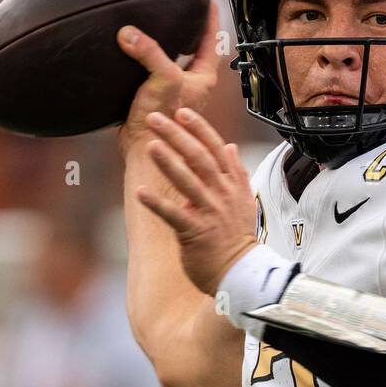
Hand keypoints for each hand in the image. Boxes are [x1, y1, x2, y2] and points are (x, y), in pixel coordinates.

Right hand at [117, 8, 221, 159]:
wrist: (146, 152)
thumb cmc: (166, 122)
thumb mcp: (164, 79)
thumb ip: (150, 52)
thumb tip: (129, 33)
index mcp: (203, 78)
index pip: (210, 40)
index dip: (209, 17)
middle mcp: (190, 85)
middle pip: (190, 49)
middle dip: (186, 31)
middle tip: (180, 10)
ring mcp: (172, 93)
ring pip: (168, 62)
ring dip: (161, 47)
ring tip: (154, 26)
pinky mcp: (153, 101)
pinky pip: (148, 74)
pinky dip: (140, 62)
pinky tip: (131, 55)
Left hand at [134, 107, 257, 296]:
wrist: (242, 274)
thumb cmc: (238, 239)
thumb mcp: (245, 201)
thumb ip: (237, 172)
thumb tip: (230, 147)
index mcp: (232, 186)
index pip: (215, 149)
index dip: (198, 129)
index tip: (182, 112)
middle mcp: (222, 195)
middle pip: (199, 158)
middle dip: (176, 136)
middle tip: (155, 119)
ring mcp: (209, 214)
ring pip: (188, 182)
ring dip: (168, 162)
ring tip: (151, 145)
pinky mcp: (195, 233)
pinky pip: (174, 215)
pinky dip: (157, 204)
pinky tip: (141, 192)